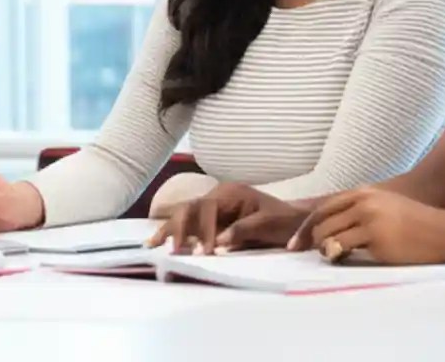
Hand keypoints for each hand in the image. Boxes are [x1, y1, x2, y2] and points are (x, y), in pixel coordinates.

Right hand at [147, 183, 307, 254]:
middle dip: (179, 228)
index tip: (205, 251)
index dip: (203, 229)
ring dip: (169, 229)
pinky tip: (157, 241)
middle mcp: (217, 195)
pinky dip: (174, 232)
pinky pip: (189, 223)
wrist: (293, 220)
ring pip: (184, 214)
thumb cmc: (283, 220)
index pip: (207, 207)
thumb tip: (219, 242)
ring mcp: (212, 206)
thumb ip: (242, 230)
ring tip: (152, 244)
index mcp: (230, 192)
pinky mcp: (211, 218)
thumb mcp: (267, 223)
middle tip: (176, 251)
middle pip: (189, 208)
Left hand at [289, 187, 444, 264]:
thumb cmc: (416, 223)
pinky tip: (342, 259)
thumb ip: (359, 210)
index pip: (324, 208)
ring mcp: (369, 219)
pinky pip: (343, 248)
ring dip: (325, 249)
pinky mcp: (376, 239)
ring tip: (333, 256)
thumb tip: (332, 227)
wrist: (444, 232)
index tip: (296, 242)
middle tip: (310, 253)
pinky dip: (337, 255)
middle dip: (312, 240)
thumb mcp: (384, 205)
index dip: (306, 226)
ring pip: (329, 236)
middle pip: (322, 222)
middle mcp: (363, 202)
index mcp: (363, 193)